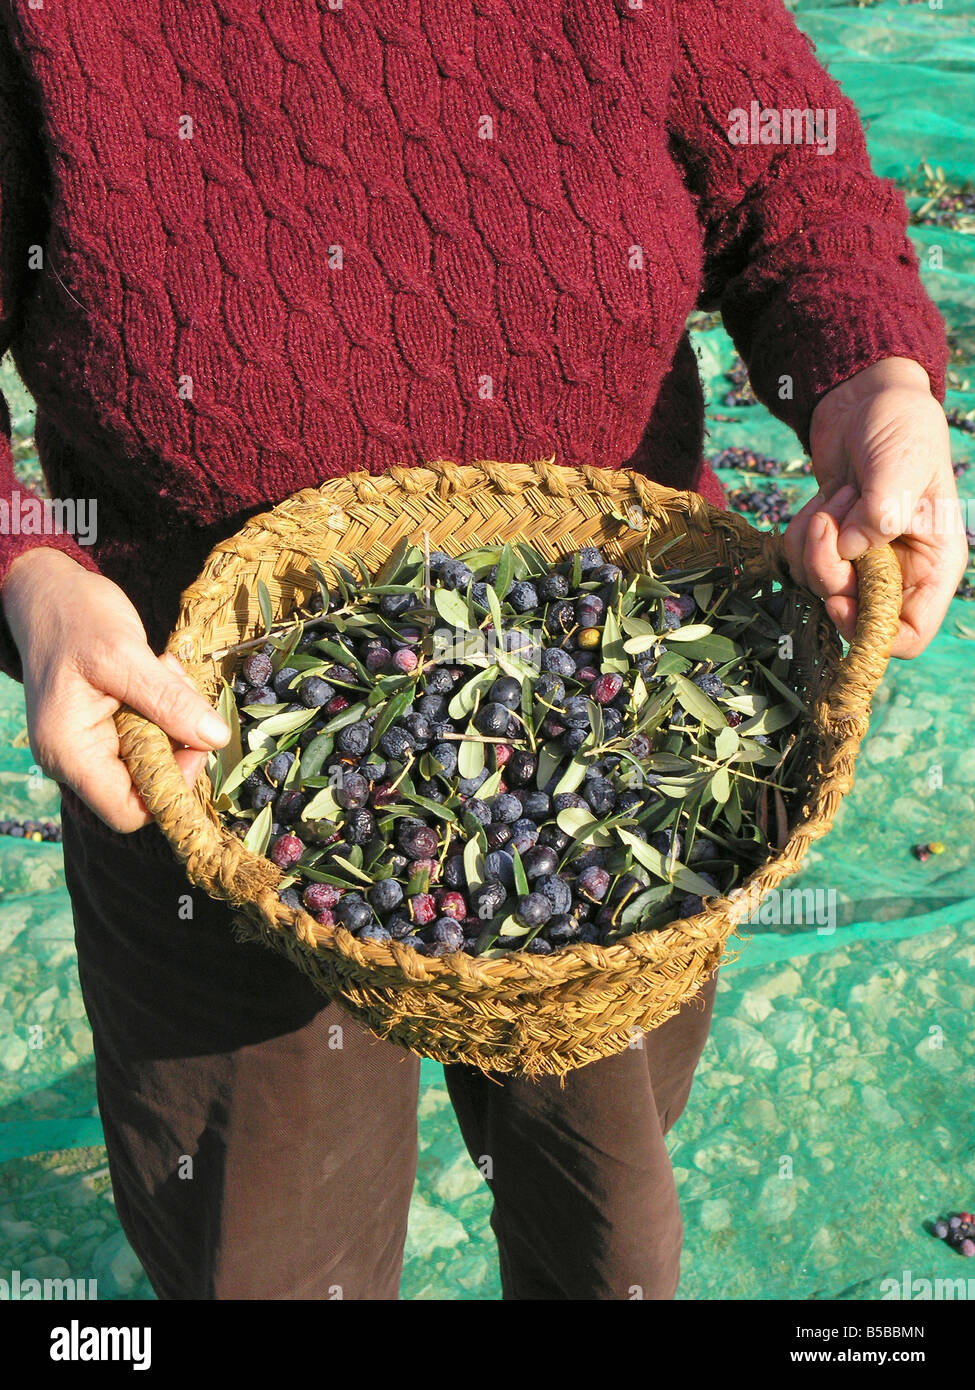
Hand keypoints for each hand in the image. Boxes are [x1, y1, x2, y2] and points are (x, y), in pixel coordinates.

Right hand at [1, 548, 229, 831]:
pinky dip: (163, 707)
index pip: (128, 811)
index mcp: (70, 752)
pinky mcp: (103, 727)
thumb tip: (216, 740)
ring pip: (152, 756)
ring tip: (162, 669)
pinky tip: (156, 671)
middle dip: (174, 740)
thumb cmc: (75, 616)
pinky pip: (147, 734)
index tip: (193, 740)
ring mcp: (87, 744)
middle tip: (176, 686)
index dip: (170, 786)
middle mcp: (73, 759)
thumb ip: (169, 700)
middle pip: (145, 785)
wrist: (46, 592)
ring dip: (172, 716)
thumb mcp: (125, 654)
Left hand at [783, 357, 967, 657]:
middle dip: (829, 575)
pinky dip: (799, 534)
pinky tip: (822, 501)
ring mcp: (859, 563)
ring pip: (819, 589)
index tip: (840, 601)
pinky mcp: (827, 548)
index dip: (872, 632)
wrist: (864, 401)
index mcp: (934, 564)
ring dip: (813, 545)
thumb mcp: (904, 462)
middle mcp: (898, 571)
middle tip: (828, 525)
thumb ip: (884, 509)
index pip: (910, 635)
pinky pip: (798, 564)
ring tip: (838, 498)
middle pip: (853, 615)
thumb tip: (851, 550)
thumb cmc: (901, 427)